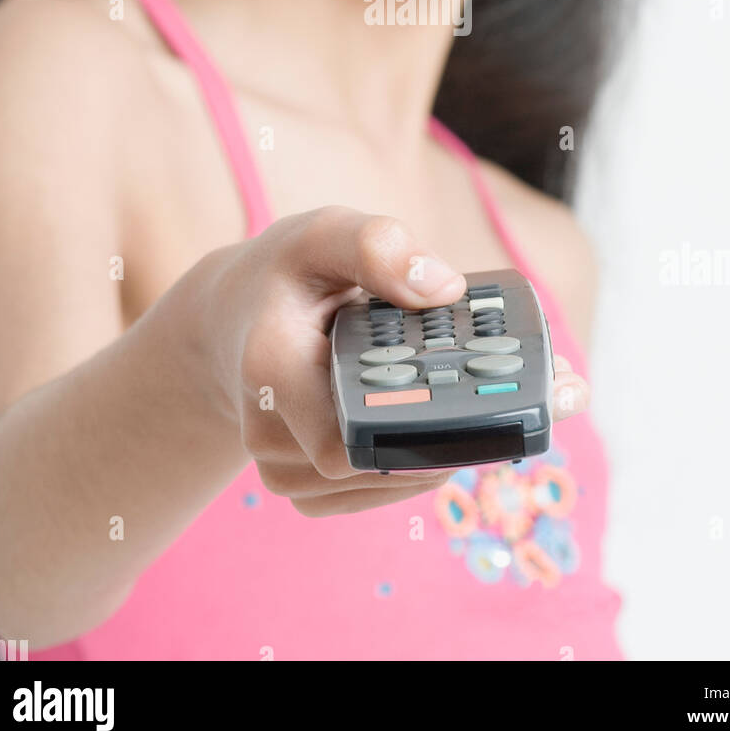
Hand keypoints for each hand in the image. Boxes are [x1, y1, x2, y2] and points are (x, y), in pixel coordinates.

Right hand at [206, 206, 471, 516]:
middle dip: (437, 440)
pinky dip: (404, 470)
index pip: (346, 442)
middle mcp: (266, 431)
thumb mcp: (324, 236)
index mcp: (272, 370)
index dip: (414, 435)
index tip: (470, 401)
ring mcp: (278, 466)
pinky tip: (430, 433)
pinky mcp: (297, 483)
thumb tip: (445, 288)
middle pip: (370, 469)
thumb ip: (376, 247)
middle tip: (495, 405)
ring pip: (373, 488)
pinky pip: (363, 494)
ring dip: (426, 458)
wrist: (234, 317)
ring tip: (467, 412)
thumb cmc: (288, 274)